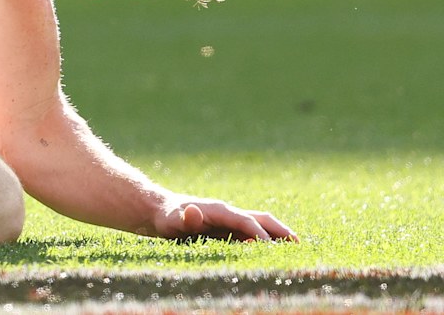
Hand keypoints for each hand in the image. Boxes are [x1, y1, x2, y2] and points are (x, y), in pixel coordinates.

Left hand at [155, 197, 298, 242]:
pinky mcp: (227, 227)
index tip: (271, 247)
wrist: (160, 210)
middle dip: (279, 229)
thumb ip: (185, 218)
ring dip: (276, 233)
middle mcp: (228, 212)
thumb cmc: (167, 218)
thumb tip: (193, 212)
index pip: (246, 221)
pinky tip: (272, 249)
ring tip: (295, 246)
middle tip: (299, 243)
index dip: (259, 233)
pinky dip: (265, 238)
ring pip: (258, 223)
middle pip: (260, 218)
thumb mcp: (172, 220)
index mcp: (219, 210)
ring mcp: (229, 219)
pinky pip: (250, 232)